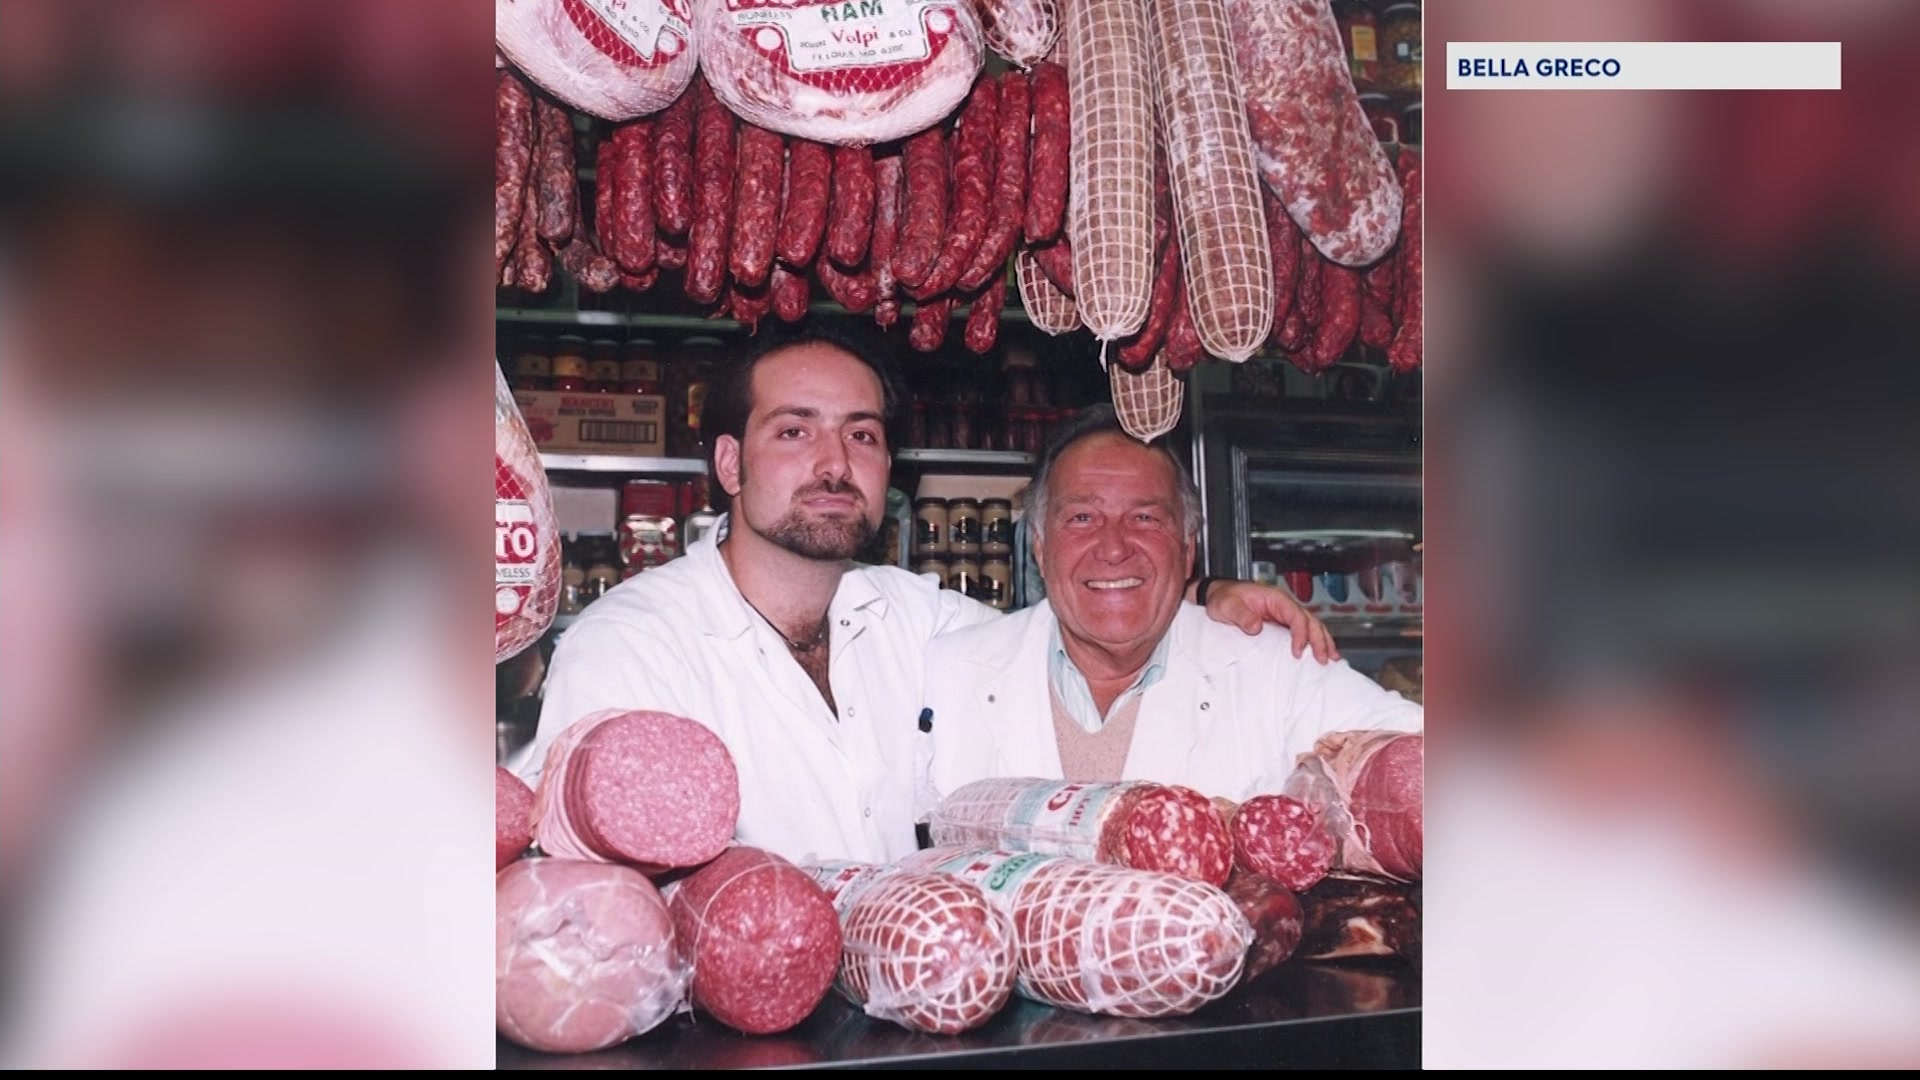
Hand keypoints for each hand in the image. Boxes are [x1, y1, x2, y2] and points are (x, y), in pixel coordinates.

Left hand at [1199, 580, 1339, 663]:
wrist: (1218, 595)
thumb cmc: (1224, 598)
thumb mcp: (1228, 605)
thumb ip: (1242, 615)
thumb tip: (1256, 626)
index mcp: (1274, 598)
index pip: (1295, 615)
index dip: (1300, 633)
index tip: (1298, 651)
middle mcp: (1284, 605)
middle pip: (1310, 621)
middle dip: (1319, 640)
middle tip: (1323, 659)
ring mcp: (1285, 614)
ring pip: (1312, 626)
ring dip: (1322, 641)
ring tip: (1330, 658)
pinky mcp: (1282, 623)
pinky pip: (1303, 631)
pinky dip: (1314, 642)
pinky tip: (1321, 653)